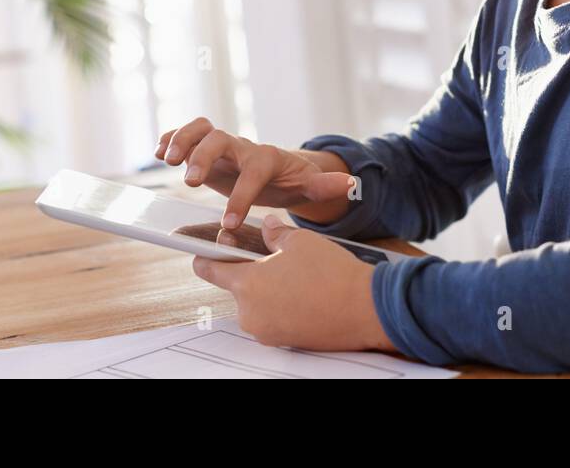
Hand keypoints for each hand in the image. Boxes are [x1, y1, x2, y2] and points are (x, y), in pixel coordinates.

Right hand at [156, 117, 354, 228]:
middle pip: (220, 139)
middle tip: (192, 182)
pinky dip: (170, 139)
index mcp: (266, 159)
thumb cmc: (290, 180)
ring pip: (200, 128)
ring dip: (182, 140)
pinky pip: (185, 135)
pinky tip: (159, 152)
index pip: (253, 172)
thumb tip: (352, 182)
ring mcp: (221, 146)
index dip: (242, 196)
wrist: (277, 170)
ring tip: (167, 159)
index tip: (230, 223)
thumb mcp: (309, 186)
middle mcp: (241, 147)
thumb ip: (325, 186)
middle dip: (204, 158)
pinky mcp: (204, 149)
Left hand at [192, 214, 396, 352]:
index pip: (209, 268)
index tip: (203, 248)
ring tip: (296, 275)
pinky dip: (282, 305)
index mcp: (246, 284)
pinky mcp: (283, 342)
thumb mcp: (300, 241)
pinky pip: (273, 318)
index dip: (205, 254)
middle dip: (251, 270)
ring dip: (268, 288)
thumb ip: (275, 234)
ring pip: (256, 302)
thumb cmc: (332, 273)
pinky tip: (304, 292)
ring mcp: (266, 331)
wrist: (366, 309)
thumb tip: (266, 228)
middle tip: (274, 256)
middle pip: (237, 286)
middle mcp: (249, 313)